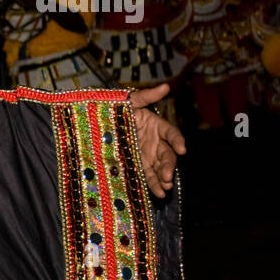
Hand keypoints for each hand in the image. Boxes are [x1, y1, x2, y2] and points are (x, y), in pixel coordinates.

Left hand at [127, 84, 185, 198]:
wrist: (96, 121)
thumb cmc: (116, 107)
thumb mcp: (128, 100)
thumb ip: (145, 96)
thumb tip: (165, 86)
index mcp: (157, 125)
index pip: (171, 133)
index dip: (178, 140)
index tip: (182, 149)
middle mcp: (155, 142)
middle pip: (167, 154)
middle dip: (169, 166)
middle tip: (168, 176)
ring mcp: (147, 155)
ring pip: (159, 168)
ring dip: (163, 178)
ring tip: (165, 188)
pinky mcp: (138, 165)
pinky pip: (147, 175)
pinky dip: (153, 184)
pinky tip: (158, 193)